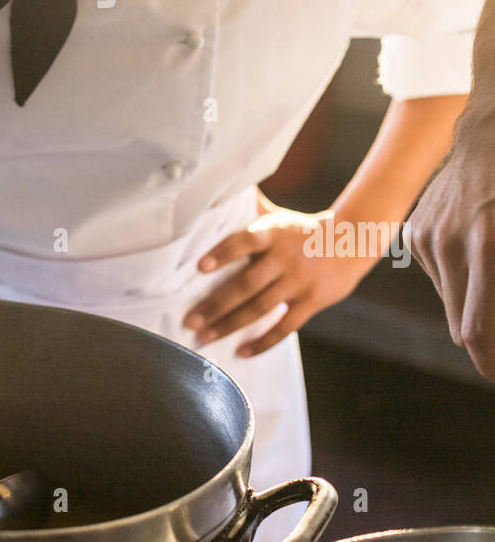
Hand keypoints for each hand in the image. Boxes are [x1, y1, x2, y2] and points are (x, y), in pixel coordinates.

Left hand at [183, 208, 374, 356]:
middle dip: (216, 304)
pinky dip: (263, 342)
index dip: (223, 253)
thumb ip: (253, 209)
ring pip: (260, 308)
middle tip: (190, 321)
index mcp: (274, 233)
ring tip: (204, 337)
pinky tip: (241, 352)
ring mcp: (299, 282)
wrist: (352, 241)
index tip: (200, 267)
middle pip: (247, 284)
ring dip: (230, 325)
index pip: (245, 241)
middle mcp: (285, 258)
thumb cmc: (302, 230)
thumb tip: (224, 189)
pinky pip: (285, 327)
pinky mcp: (311, 302)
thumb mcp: (280, 216)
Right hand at [404, 129, 494, 380]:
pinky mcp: (415, 233)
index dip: (489, 363)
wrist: (487, 140)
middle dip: (486, 349)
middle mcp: (451, 245)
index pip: (478, 330)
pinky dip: (458, 282)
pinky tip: (474, 260)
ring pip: (451, 304)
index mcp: (486, 245)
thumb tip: (487, 332)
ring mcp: (427, 238)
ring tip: (488, 305)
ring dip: (472, 312)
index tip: (494, 379)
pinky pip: (439, 277)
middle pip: (463, 327)